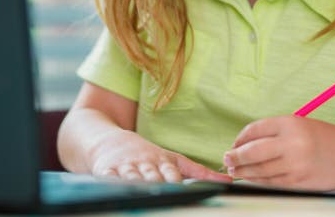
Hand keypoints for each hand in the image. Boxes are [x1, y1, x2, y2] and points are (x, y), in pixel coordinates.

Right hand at [89, 127, 231, 182]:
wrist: (110, 141)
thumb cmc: (147, 154)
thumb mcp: (172, 159)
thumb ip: (199, 172)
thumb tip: (228, 181)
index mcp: (161, 161)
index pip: (172, 173)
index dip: (176, 181)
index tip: (182, 188)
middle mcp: (144, 164)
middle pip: (153, 177)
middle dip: (159, 185)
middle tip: (165, 193)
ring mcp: (125, 167)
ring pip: (132, 177)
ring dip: (137, 183)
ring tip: (143, 192)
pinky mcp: (106, 171)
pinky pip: (108, 178)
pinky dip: (113, 182)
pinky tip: (116, 186)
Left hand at [223, 115, 334, 189]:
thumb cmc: (324, 139)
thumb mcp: (300, 126)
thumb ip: (275, 132)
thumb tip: (244, 144)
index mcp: (290, 123)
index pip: (255, 129)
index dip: (240, 138)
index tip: (234, 144)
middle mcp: (291, 143)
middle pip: (252, 151)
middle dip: (235, 157)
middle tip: (227, 159)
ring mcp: (295, 164)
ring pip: (259, 170)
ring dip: (243, 172)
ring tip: (235, 171)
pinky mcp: (298, 182)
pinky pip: (271, 183)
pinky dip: (258, 181)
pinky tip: (252, 179)